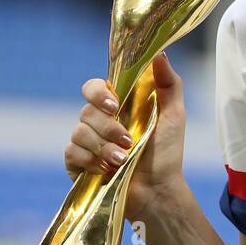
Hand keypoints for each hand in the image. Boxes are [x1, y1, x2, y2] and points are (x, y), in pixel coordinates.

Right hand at [63, 52, 187, 222]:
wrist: (158, 191)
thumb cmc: (167, 153)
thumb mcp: (174, 114)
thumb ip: (169, 83)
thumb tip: (159, 53)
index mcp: (117, 106)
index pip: (93, 88)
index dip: (98, 93)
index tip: (115, 105)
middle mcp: (99, 122)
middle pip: (85, 111)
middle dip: (108, 127)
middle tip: (128, 140)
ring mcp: (87, 143)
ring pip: (79, 133)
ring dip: (103, 147)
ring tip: (123, 160)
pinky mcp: (77, 164)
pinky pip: (71, 153)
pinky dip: (90, 160)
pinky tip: (107, 170)